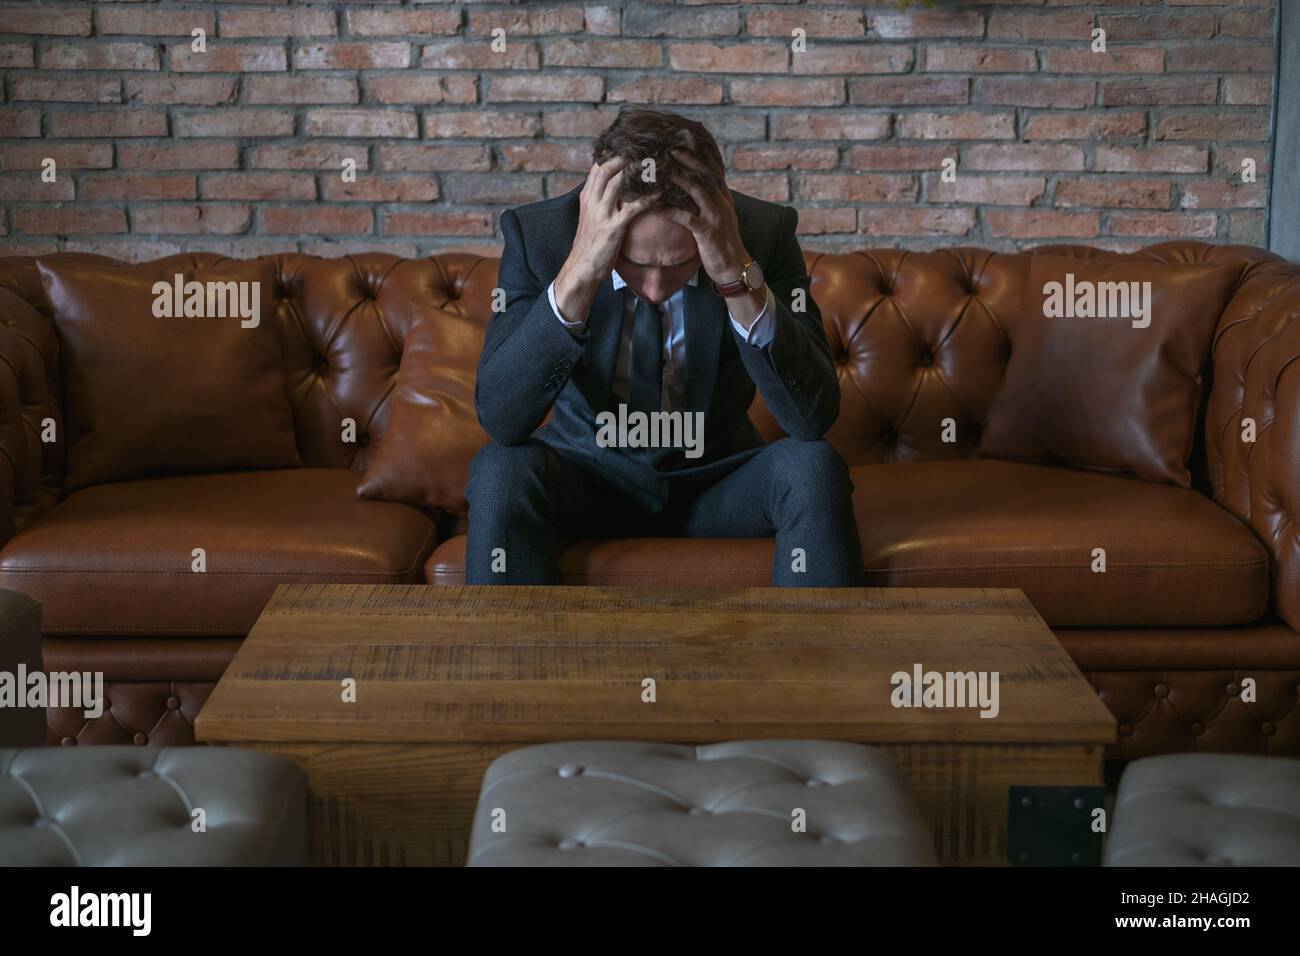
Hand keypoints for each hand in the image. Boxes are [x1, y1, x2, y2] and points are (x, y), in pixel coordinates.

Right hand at [554, 157, 657, 324]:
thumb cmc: (589, 247)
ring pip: (619, 182)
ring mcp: (602, 214)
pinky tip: (661, 193)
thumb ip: (598, 203)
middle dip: (625, 156)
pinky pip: (633, 208)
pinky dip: (648, 198)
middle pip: (607, 168)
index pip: (597, 168)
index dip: (612, 155)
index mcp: (586, 198)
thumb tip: (611, 191)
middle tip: (646, 148)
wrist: (581, 270)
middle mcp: (592, 202)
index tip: (629, 146)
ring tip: (656, 163)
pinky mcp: (613, 228)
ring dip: (638, 171)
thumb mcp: (589, 220)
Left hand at [658, 149, 750, 286]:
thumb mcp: (721, 220)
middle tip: (671, 151)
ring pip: (698, 192)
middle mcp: (722, 205)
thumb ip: (712, 204)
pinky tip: (656, 207)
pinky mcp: (708, 233)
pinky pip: (687, 218)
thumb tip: (699, 191)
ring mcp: (716, 218)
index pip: (713, 173)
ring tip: (662, 171)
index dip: (699, 158)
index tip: (684, 146)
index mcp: (725, 200)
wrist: (736, 269)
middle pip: (706, 176)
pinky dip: (670, 211)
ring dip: (679, 180)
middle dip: (689, 162)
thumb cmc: (724, 246)